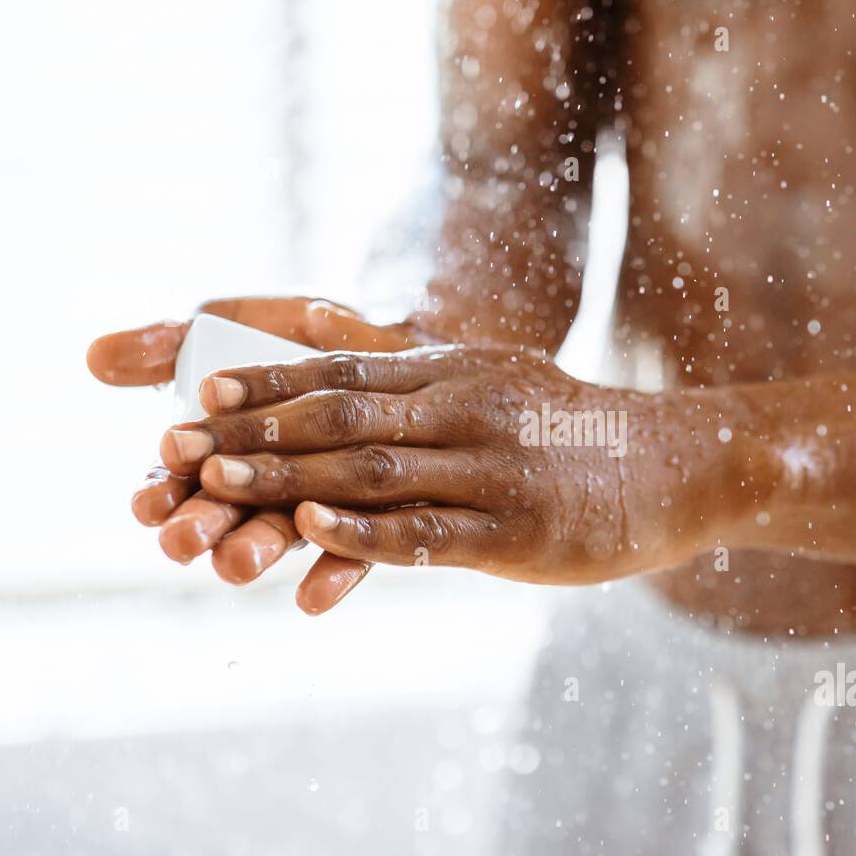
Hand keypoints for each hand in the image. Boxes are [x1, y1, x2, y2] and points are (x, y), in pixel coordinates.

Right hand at [86, 296, 436, 612]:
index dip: (165, 487)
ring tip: (236, 563)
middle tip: (180, 538)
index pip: (191, 468)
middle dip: (205, 522)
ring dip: (258, 548)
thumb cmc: (332, 335)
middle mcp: (281, 476)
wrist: (432, 343)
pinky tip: (314, 597)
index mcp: (238, 436)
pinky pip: (364, 547)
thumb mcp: (256, 319)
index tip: (144, 503)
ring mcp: (335, 498)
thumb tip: (96, 357)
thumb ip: (176, 342)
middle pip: (236, 504)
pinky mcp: (390, 514)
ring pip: (289, 529)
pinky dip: (338, 570)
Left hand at [162, 345, 742, 584]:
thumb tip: (324, 322)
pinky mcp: (514, 530)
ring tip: (220, 487)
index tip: (196, 401)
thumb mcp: (497, 370)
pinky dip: (362, 531)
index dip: (265, 385)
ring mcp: (490, 468)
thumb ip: (413, 357)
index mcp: (456, 369)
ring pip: (372, 470)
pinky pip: (425, 532)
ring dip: (288, 477)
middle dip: (255, 433)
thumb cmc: (574, 425)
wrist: (676, 465)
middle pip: (342, 415)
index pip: (342, 370)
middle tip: (179, 453)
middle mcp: (466, 408)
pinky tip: (311, 530)